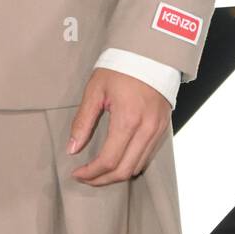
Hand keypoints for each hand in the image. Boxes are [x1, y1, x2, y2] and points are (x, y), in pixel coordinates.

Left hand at [67, 67, 170, 185]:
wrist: (150, 53)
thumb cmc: (120, 68)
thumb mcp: (96, 90)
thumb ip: (83, 121)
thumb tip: (72, 149)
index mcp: (128, 120)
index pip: (108, 160)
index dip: (91, 173)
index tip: (76, 173)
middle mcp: (146, 130)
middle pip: (124, 171)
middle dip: (102, 179)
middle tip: (85, 177)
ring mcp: (157, 131)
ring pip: (137, 167)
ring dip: (116, 175)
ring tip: (98, 171)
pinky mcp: (163, 129)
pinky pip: (147, 157)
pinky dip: (130, 164)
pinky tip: (117, 160)